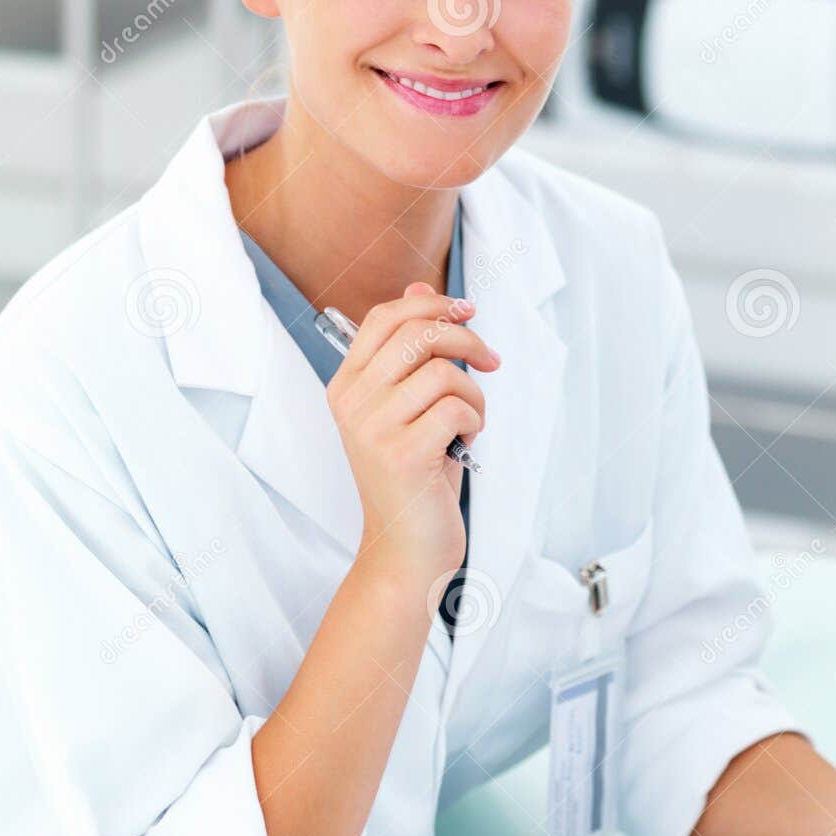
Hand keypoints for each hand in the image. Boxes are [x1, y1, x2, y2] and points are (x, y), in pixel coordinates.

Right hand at [325, 281, 500, 585]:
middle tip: (489, 362)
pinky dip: (474, 420)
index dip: (432, 304)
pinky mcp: (402, 454)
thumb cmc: (414, 476)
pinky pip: (457, 408)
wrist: (406, 547)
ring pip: (443, 372)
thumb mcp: (408, 407)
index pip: (386, 317)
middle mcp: (352, 403)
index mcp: (346, 386)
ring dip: (474, 393)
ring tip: (471, 421)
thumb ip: (409, 352)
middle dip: (467, 340)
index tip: (468, 312)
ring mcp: (373, 429)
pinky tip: (465, 442)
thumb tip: (421, 287)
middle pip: (418, 334)